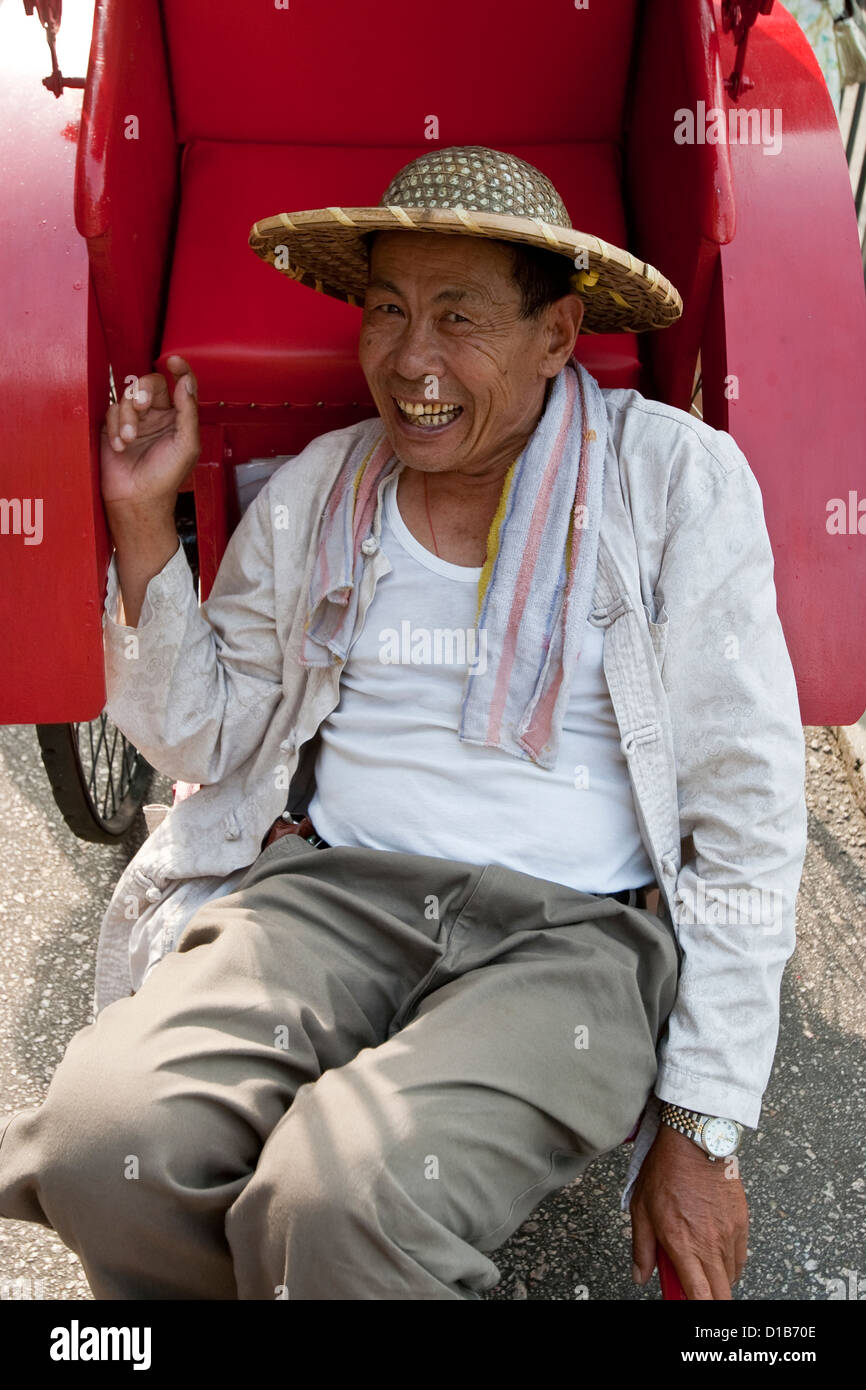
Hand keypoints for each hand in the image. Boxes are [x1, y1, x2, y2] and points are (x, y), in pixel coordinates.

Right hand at [100, 355, 200, 511]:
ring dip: (128, 415)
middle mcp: (158, 416)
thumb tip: (186, 382)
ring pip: (128, 396)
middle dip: (143, 390)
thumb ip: (188, 412)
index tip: (173, 361)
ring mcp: (136, 420)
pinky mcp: (114, 426)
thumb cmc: (166, 477)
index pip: (181, 385)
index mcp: (179, 418)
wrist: (137, 498)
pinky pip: (111, 410)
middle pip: (150, 384)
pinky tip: (120, 445)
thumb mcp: (187, 445)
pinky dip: (115, 426)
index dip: (179, 369)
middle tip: (142, 406)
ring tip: (129, 438)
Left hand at [630, 1121, 747, 1298]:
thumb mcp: (642, 1209)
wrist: (695, 1142)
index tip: (686, 1303)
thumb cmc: (666, 1171)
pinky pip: (741, 1258)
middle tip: (694, 1289)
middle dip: (709, 1299)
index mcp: (683, 1244)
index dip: (696, 1307)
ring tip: (700, 1264)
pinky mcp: (742, 1223)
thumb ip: (642, 1248)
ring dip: (717, 1279)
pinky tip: (716, 1255)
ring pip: (731, 1277)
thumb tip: (641, 1276)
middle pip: (720, 1294)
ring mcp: (729, 1235)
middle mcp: (710, 1244)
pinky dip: (730, 1264)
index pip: (699, 1296)